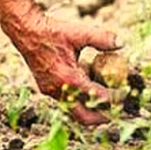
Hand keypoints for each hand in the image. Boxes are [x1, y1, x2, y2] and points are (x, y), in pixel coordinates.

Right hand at [8, 12, 122, 125]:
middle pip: (83, 116)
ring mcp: (50, 91)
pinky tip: (89, 84)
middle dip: (101, 117)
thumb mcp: (79, 32)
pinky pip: (65, 100)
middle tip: (116, 112)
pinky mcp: (46, 88)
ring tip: (105, 100)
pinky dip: (79, 98)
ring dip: (90, 108)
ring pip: (73, 109)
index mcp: (68, 78)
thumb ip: (101, 38)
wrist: (26, 32)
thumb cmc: (52, 32)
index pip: (95, 97)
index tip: (125, 94)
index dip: (113, 98)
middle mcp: (58, 90)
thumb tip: (121, 43)